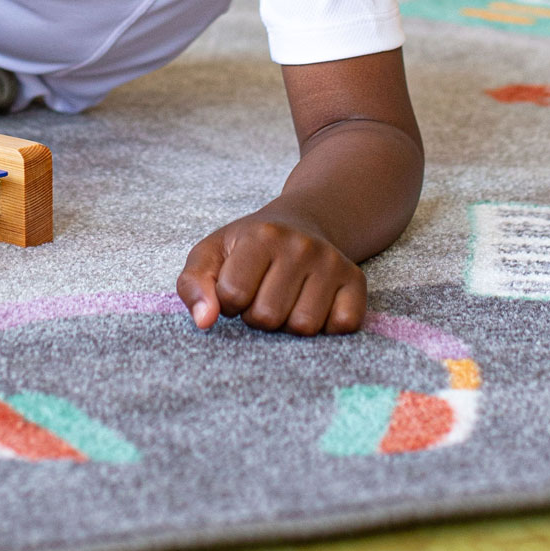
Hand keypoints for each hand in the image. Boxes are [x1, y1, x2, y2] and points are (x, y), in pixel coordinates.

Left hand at [176, 208, 367, 334]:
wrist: (302, 223)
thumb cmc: (248, 247)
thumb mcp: (212, 254)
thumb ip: (193, 285)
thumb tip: (204, 322)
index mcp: (260, 235)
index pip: (233, 295)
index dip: (229, 302)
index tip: (236, 288)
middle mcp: (300, 245)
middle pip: (268, 317)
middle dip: (257, 316)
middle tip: (262, 295)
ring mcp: (331, 262)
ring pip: (304, 327)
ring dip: (288, 325)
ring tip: (285, 301)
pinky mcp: (356, 280)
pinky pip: (342, 326)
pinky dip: (325, 327)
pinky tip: (314, 306)